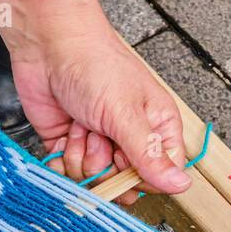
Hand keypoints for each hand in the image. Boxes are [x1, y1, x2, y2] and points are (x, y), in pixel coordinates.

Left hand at [0, 0, 190, 203]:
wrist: (49, 46)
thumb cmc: (95, 65)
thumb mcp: (126, 114)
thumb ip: (149, 155)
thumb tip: (180, 186)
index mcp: (156, 128)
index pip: (157, 176)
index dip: (138, 179)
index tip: (123, 162)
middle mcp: (128, 139)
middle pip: (120, 183)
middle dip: (104, 164)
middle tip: (100, 134)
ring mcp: (97, 144)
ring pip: (90, 180)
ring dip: (80, 154)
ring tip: (82, 123)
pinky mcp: (68, 146)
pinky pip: (65, 174)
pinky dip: (60, 158)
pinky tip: (64, 133)